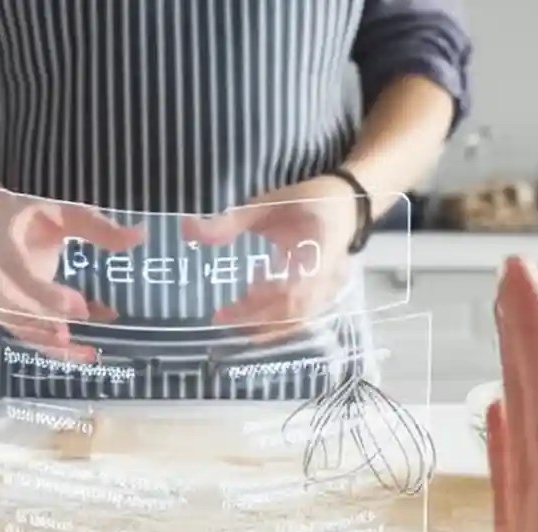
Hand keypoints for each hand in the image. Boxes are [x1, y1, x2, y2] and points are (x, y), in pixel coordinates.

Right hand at [0, 188, 144, 361]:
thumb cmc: (28, 218)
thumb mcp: (61, 213)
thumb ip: (96, 227)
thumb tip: (139, 237)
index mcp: (6, 249)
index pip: (22, 276)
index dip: (49, 296)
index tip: (81, 308)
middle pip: (23, 314)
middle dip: (56, 332)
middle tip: (91, 348)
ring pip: (25, 331)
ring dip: (57, 347)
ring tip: (90, 353)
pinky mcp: (3, 315)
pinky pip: (28, 336)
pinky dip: (54, 346)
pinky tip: (82, 348)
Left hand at [181, 176, 358, 342]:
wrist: (349, 204)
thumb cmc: (309, 201)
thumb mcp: (267, 205)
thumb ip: (230, 222)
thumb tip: (188, 230)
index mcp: (317, 253)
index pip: (291, 290)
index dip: (261, 304)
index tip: (229, 307)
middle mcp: (326, 278)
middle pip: (292, 312)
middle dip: (255, 320)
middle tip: (221, 318)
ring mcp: (329, 290)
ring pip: (298, 320)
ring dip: (266, 323)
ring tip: (235, 316)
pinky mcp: (326, 295)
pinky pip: (303, 318)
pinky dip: (278, 320)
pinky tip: (258, 311)